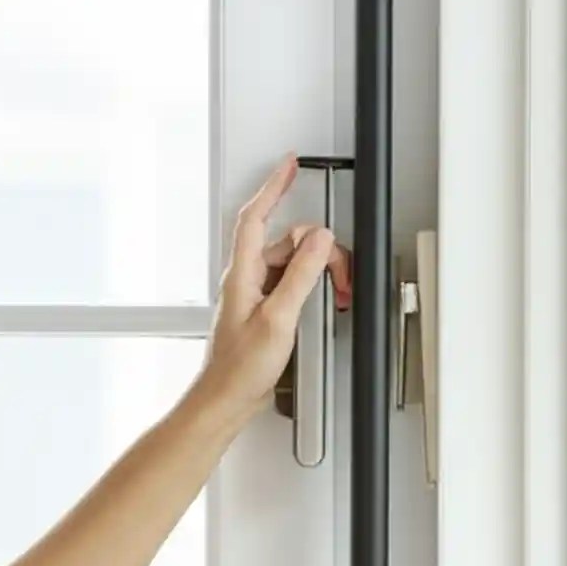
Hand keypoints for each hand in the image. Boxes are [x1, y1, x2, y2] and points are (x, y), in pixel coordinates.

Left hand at [199, 153, 352, 407]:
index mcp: (242, 273)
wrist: (226, 399)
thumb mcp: (278, 319)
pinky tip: (324, 302)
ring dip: (319, 272)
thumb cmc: (239, 369)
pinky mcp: (264, 308)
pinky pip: (291, 282)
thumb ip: (300, 276)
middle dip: (319, 249)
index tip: (289, 166)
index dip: (273, 187)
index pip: (255, 216)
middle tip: (341, 273)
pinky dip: (312, 287)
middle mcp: (247, 277)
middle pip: (287, 240)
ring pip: (293, 262)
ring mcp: (255, 293)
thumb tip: (318, 240)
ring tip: (337, 294)